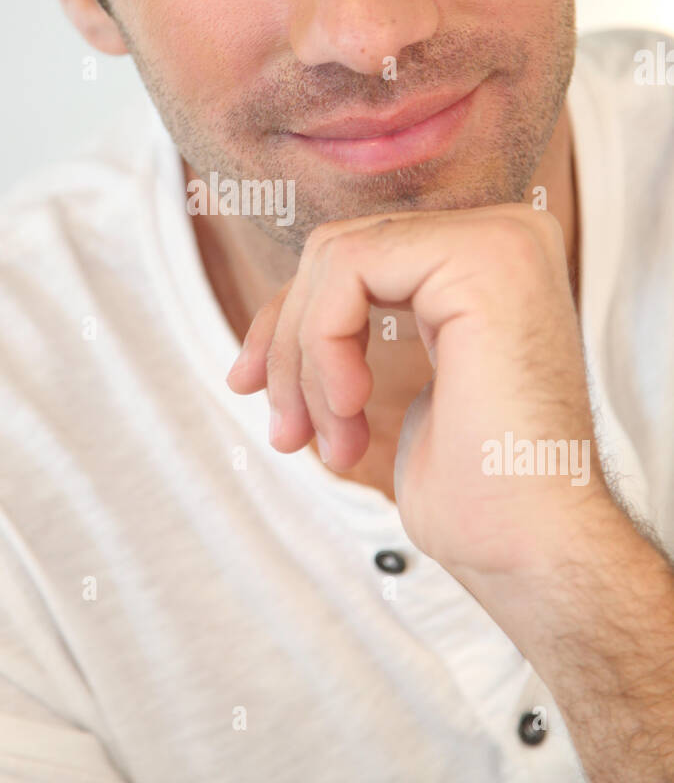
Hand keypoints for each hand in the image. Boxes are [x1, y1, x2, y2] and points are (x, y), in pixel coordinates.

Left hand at [226, 203, 613, 581]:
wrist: (533, 547)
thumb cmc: (474, 494)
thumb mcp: (393, 388)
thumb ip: (356, 330)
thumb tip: (274, 320)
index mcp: (491, 261)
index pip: (354, 257)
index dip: (287, 322)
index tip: (248, 388)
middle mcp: (505, 235)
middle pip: (337, 252)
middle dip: (288, 347)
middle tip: (289, 434)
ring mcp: (501, 238)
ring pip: (335, 258)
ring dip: (305, 360)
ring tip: (333, 440)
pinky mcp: (484, 256)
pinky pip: (349, 268)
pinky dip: (324, 343)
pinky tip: (351, 407)